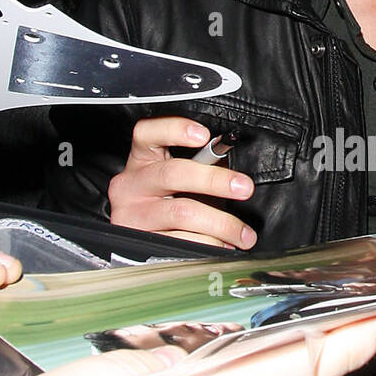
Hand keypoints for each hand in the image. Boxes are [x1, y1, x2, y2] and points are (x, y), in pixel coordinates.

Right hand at [108, 116, 256, 248]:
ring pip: (182, 213)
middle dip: (214, 180)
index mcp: (141, 160)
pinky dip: (209, 244)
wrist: (138, 243)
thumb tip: (236, 171)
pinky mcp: (140, 242)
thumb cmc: (168, 203)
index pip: (147, 133)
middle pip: (173, 173)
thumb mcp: (179, 179)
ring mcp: (132, 214)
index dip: (174, 129)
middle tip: (244, 188)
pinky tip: (224, 245)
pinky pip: (181, 242)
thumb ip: (202, 167)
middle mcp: (131, 185)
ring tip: (243, 233)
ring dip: (222, 224)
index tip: (204, 136)